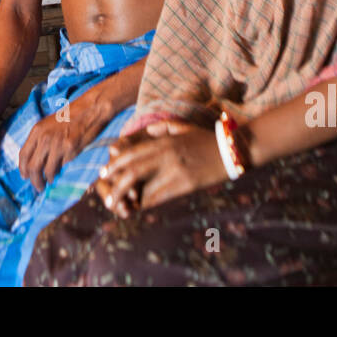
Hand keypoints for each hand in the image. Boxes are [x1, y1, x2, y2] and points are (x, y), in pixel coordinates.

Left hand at [19, 96, 105, 192]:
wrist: (90, 109)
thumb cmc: (71, 116)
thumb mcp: (49, 124)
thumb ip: (41, 139)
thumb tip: (36, 159)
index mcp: (37, 130)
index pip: (23, 154)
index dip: (22, 168)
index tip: (25, 176)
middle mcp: (44, 138)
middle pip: (32, 166)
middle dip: (33, 180)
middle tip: (37, 186)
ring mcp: (56, 144)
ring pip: (45, 171)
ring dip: (45, 181)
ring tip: (47, 184)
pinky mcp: (69, 150)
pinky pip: (60, 167)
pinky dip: (57, 175)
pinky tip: (57, 176)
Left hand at [97, 122, 223, 216]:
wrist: (231, 150)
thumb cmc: (206, 140)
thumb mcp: (183, 127)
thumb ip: (162, 127)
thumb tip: (145, 130)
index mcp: (163, 142)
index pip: (131, 154)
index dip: (114, 165)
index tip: (104, 173)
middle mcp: (166, 155)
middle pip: (132, 170)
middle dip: (115, 184)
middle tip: (107, 195)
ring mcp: (175, 170)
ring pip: (142, 185)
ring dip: (127, 197)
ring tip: (118, 205)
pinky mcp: (185, 184)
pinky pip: (159, 196)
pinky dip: (146, 204)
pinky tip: (139, 209)